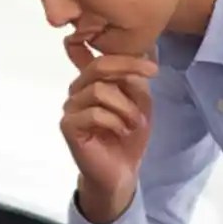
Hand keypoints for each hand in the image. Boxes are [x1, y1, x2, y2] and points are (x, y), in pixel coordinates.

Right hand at [59, 31, 157, 223]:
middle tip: (151, 77)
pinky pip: (93, 113)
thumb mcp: (140, 103)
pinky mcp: (69, 126)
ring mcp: (71, 108)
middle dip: (127, 68)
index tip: (154, 68)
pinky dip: (114, 121)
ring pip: (98, 91)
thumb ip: (135, 81)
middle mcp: (78, 91)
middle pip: (98, 67)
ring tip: (135, 123)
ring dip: (124, 106)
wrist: (120, 171)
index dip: (126, 56)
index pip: (104, 58)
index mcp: (93, 82)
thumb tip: (143, 52)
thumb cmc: (129, 136)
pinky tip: (122, 132)